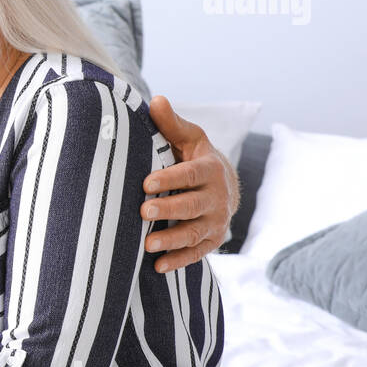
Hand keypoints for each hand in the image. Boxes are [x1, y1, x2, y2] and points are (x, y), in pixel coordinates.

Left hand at [141, 95, 239, 272]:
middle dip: (169, 209)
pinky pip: (196, 253)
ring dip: (171, 240)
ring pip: (194, 233)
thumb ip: (170, 124)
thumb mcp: (187, 138)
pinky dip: (179, 260)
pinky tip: (158, 266)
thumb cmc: (194, 158)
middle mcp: (217, 197)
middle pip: (192, 205)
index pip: (190, 174)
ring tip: (147, 245)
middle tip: (143, 211)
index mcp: (209, 169)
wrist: (222, 185)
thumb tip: (156, 100)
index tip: (146, 183)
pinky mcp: (212, 240)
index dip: (169, 178)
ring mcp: (216, 221)